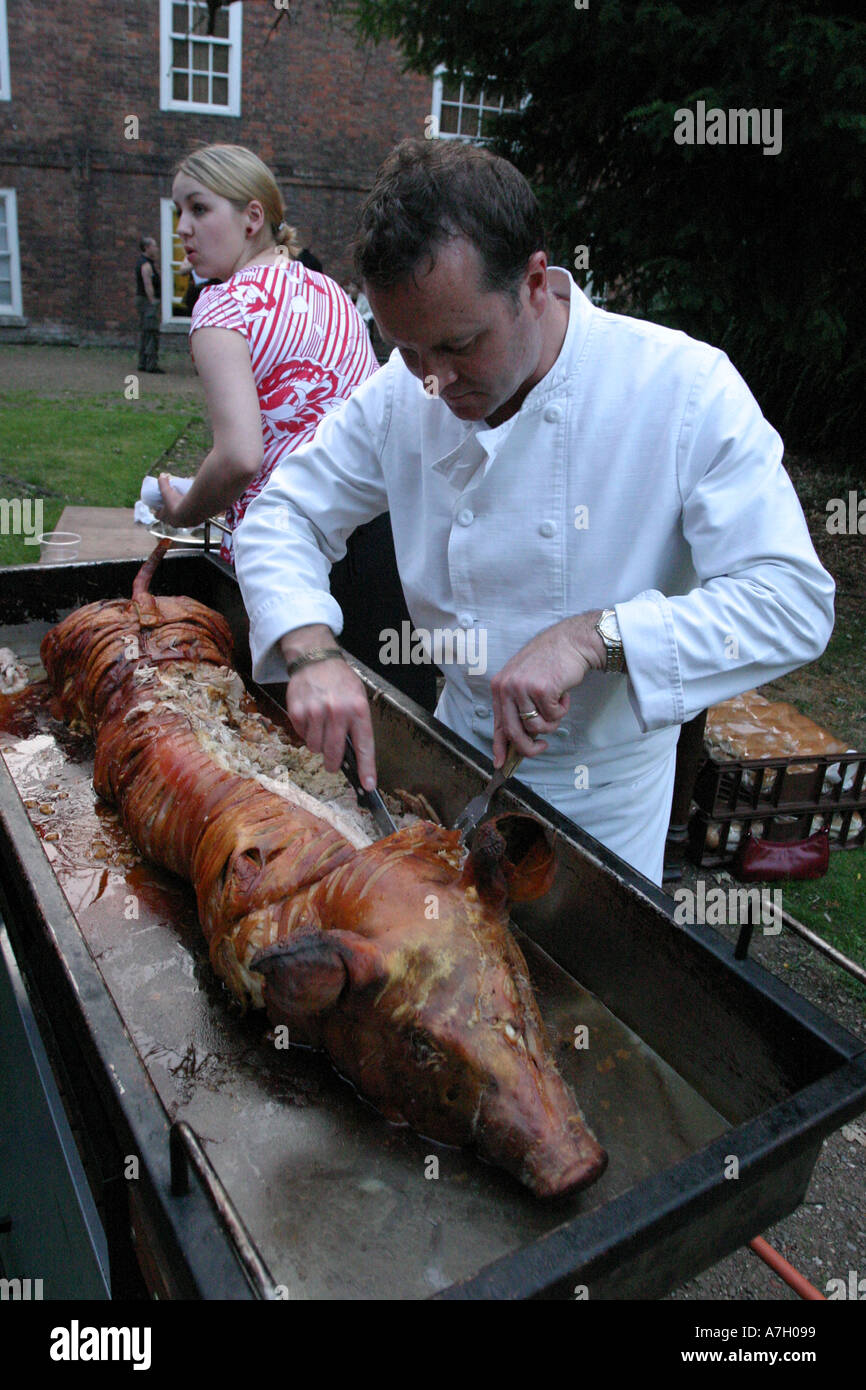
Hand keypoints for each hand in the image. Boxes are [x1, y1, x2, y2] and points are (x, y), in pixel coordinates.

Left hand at [156, 474, 194, 526]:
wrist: (193, 511)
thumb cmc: (177, 502)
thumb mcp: (167, 491)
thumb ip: (163, 483)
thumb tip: (161, 475)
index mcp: (165, 517)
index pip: (157, 515)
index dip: (156, 510)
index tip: (158, 505)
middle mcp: (174, 523)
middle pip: (170, 519)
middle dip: (170, 513)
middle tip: (173, 504)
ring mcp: (184, 524)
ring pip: (181, 521)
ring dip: (182, 515)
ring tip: (185, 506)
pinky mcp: (194, 524)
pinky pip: (192, 520)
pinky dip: (192, 515)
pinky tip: (195, 509)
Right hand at [282, 633, 377, 786]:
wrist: (316, 658)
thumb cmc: (340, 681)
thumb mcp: (358, 697)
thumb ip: (357, 724)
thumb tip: (355, 755)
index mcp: (358, 709)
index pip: (364, 745)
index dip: (366, 768)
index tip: (368, 785)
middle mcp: (337, 711)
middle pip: (334, 753)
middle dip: (333, 764)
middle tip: (333, 765)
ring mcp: (316, 712)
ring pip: (315, 747)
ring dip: (318, 745)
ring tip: (321, 729)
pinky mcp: (298, 711)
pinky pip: (302, 736)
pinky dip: (306, 733)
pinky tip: (311, 718)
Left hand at [490, 612, 605, 764]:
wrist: (569, 642)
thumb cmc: (549, 663)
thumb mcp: (524, 682)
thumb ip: (518, 706)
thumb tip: (516, 738)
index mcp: (499, 687)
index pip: (497, 723)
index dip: (499, 746)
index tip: (500, 763)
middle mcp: (507, 687)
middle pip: (514, 732)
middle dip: (529, 747)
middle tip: (542, 746)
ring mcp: (523, 688)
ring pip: (536, 726)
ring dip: (551, 721)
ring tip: (555, 703)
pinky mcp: (541, 689)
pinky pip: (553, 716)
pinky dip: (562, 709)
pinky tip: (562, 693)